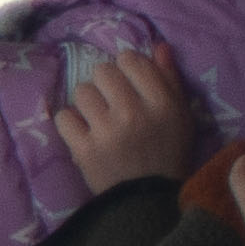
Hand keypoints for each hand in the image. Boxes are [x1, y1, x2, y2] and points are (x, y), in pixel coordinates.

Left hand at [52, 45, 197, 194]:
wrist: (147, 200)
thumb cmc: (168, 153)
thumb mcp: (180, 116)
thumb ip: (169, 79)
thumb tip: (157, 46)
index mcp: (162, 103)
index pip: (130, 60)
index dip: (127, 68)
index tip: (129, 84)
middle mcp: (133, 113)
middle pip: (102, 71)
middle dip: (106, 84)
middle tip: (113, 102)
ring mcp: (106, 132)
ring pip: (82, 92)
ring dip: (88, 103)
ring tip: (100, 119)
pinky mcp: (83, 149)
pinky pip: (64, 117)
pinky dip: (71, 124)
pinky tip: (84, 133)